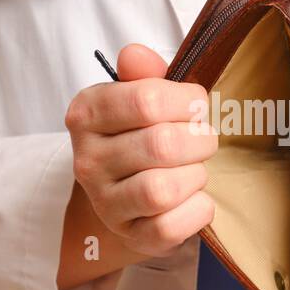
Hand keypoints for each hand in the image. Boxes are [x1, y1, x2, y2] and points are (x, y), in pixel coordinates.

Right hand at [64, 44, 216, 258]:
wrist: (127, 192)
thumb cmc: (139, 135)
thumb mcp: (138, 96)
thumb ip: (143, 73)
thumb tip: (136, 55)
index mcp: (87, 114)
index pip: (146, 99)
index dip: (187, 101)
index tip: (195, 105)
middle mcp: (87, 159)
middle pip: (162, 144)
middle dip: (199, 140)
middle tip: (202, 140)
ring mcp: (105, 202)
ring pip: (163, 189)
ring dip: (195, 176)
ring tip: (194, 169)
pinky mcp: (129, 235)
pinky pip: (171, 226)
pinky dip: (197, 210)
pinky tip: (194, 198)